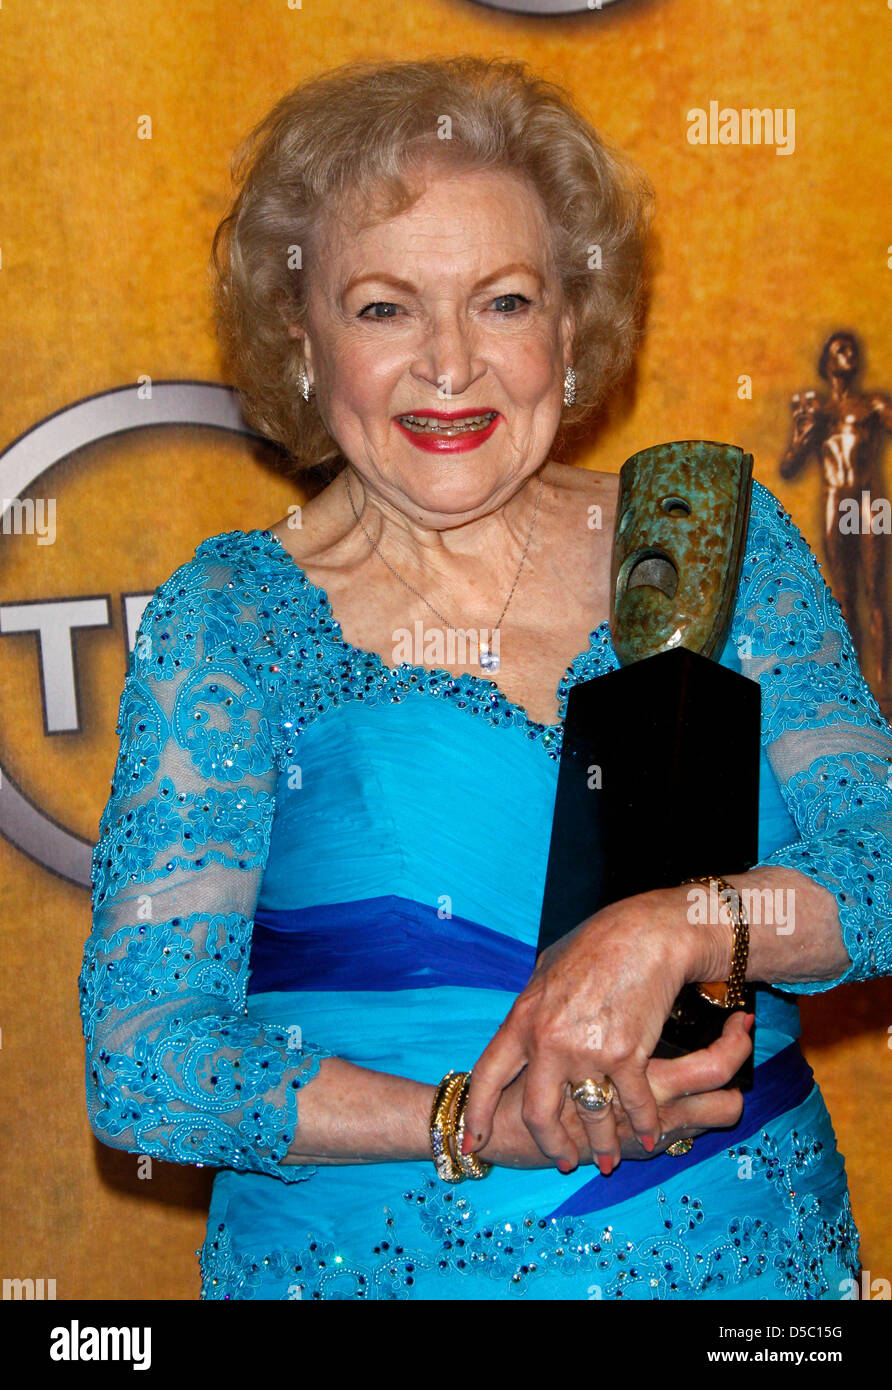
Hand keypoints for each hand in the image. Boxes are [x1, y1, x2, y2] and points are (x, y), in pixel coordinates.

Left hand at [463, 889, 717, 1171]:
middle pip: (537, 1113)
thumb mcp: (547, 970)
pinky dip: (642, 1125)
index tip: (471, 1143)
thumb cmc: (597, 946)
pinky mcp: (625, 1055)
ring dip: (600, 1146)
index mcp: (522, 1019)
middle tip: (561, 1160)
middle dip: (550, 1145)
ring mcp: (586, 1051)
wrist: (644, 935)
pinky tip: (646, 1136)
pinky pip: (631, 1105)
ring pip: (588, 1118)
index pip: (486, 1077)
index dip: (476, 1116)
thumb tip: (525, 1027)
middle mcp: (548, 1041)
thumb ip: (533, 1008)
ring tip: (608, 1159)